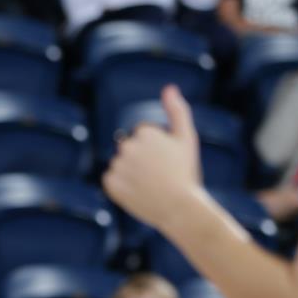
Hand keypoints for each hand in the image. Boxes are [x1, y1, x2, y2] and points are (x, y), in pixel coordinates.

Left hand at [102, 86, 202, 233]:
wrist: (179, 208)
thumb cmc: (185, 172)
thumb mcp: (187, 138)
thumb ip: (177, 111)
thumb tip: (169, 88)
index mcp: (144, 132)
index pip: (142, 134)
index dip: (156, 148)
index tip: (166, 160)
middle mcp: (127, 146)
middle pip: (129, 148)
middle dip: (141, 158)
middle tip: (157, 174)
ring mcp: (117, 166)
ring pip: (120, 164)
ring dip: (130, 172)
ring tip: (148, 184)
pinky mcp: (110, 184)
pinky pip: (111, 180)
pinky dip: (121, 186)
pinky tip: (136, 192)